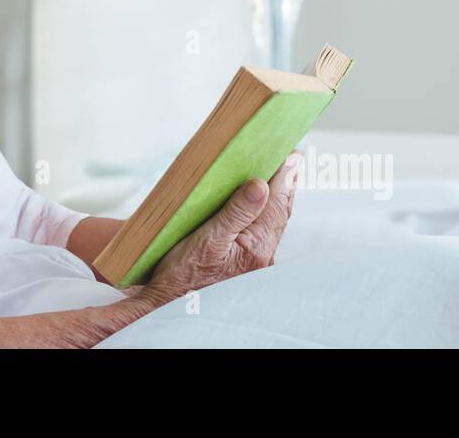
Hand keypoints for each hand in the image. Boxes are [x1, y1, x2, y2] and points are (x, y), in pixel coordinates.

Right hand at [130, 150, 300, 307]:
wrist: (168, 307)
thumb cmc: (182, 275)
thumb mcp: (207, 239)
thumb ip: (236, 212)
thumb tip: (261, 185)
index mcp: (256, 246)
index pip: (278, 203)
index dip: (285, 176)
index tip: (291, 152)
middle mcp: (263, 255)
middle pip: (280, 211)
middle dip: (285, 183)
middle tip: (290, 157)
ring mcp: (256, 261)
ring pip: (273, 221)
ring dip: (276, 197)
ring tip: (278, 174)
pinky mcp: (245, 264)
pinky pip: (262, 231)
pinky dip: (264, 212)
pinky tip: (258, 204)